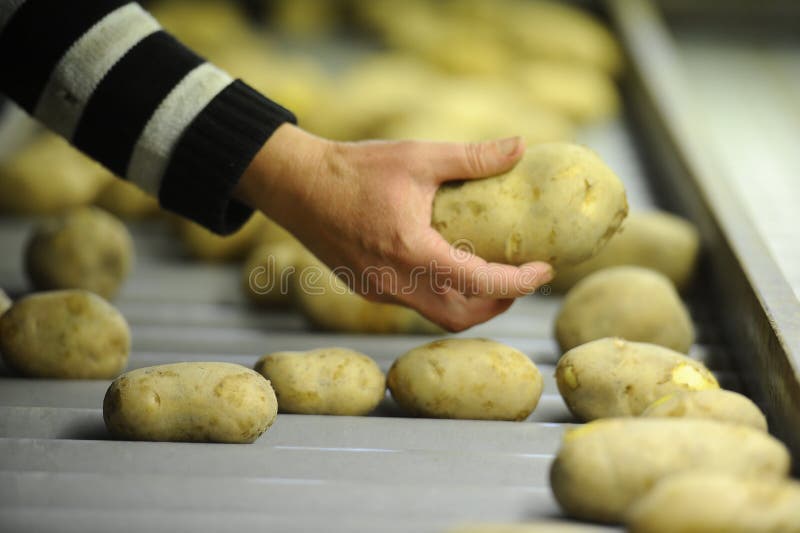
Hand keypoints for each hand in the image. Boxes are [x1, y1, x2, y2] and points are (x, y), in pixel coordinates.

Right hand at [236, 124, 552, 330]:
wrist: (295, 185)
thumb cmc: (354, 169)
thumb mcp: (417, 157)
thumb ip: (472, 157)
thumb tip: (520, 146)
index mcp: (412, 252)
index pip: (481, 283)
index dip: (520, 282)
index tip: (545, 269)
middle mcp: (395, 283)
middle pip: (461, 317)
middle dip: (499, 305)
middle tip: (521, 281)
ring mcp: (378, 292)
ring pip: (436, 315)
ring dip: (470, 303)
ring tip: (491, 277)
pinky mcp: (365, 289)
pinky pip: (412, 303)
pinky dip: (440, 294)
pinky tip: (447, 267)